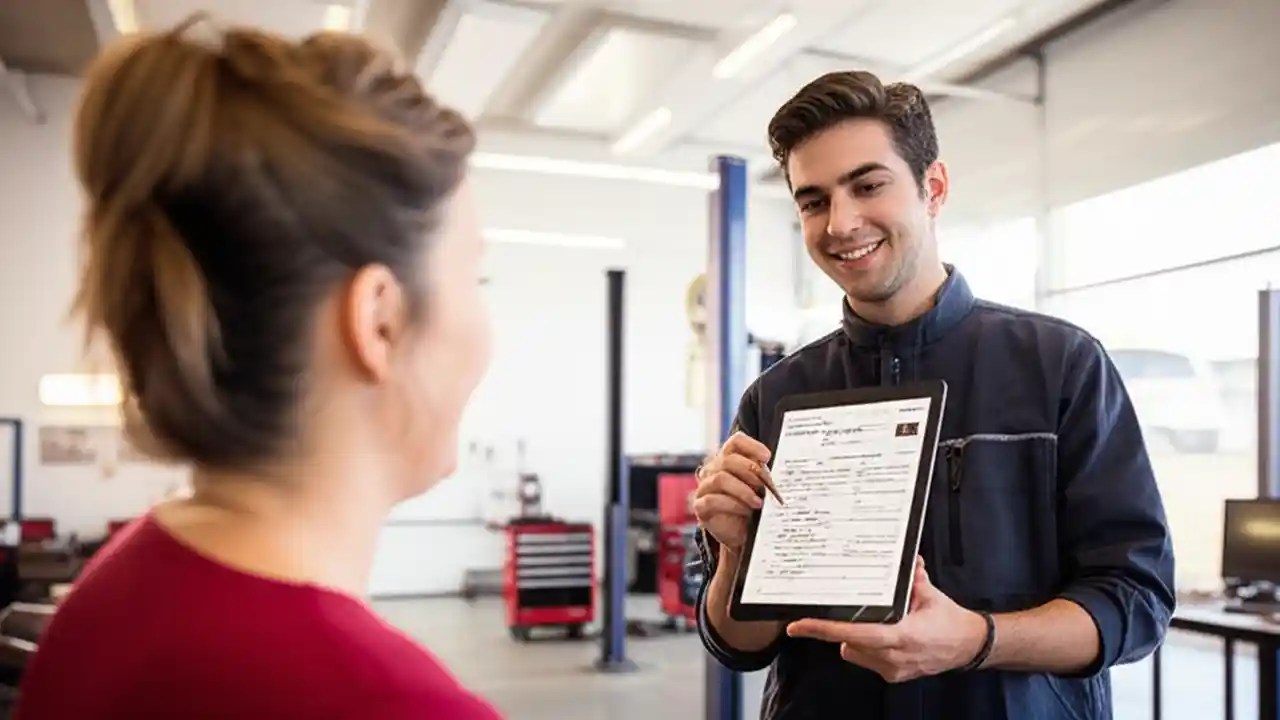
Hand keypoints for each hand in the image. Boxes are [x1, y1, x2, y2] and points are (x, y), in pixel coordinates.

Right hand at [692, 431, 772, 550]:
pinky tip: (745, 511)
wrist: (742, 534)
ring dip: (743, 490)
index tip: (767, 457)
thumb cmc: (752, 506)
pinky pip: (712, 500)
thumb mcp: (761, 488)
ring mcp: (705, 487)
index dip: (751, 446)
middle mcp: (713, 469)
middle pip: (728, 460)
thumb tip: (779, 469)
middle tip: (765, 485)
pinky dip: (732, 504)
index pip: (736, 442)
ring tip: (758, 502)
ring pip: (720, 479)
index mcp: (729, 459)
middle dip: (750, 471)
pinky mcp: (701, 506)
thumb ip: (765, 475)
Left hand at [785, 557, 987, 682]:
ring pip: (854, 651)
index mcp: (902, 635)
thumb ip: (913, 577)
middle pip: (848, 642)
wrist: (968, 647)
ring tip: (873, 620)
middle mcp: (894, 656)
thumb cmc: (950, 622)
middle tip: (832, 610)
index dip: (823, 629)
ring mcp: (892, 669)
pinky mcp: (892, 675)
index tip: (798, 625)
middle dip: (840, 626)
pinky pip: (865, 658)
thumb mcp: (930, 594)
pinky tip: (881, 632)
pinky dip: (865, 645)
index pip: (854, 633)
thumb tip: (906, 558)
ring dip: (855, 636)